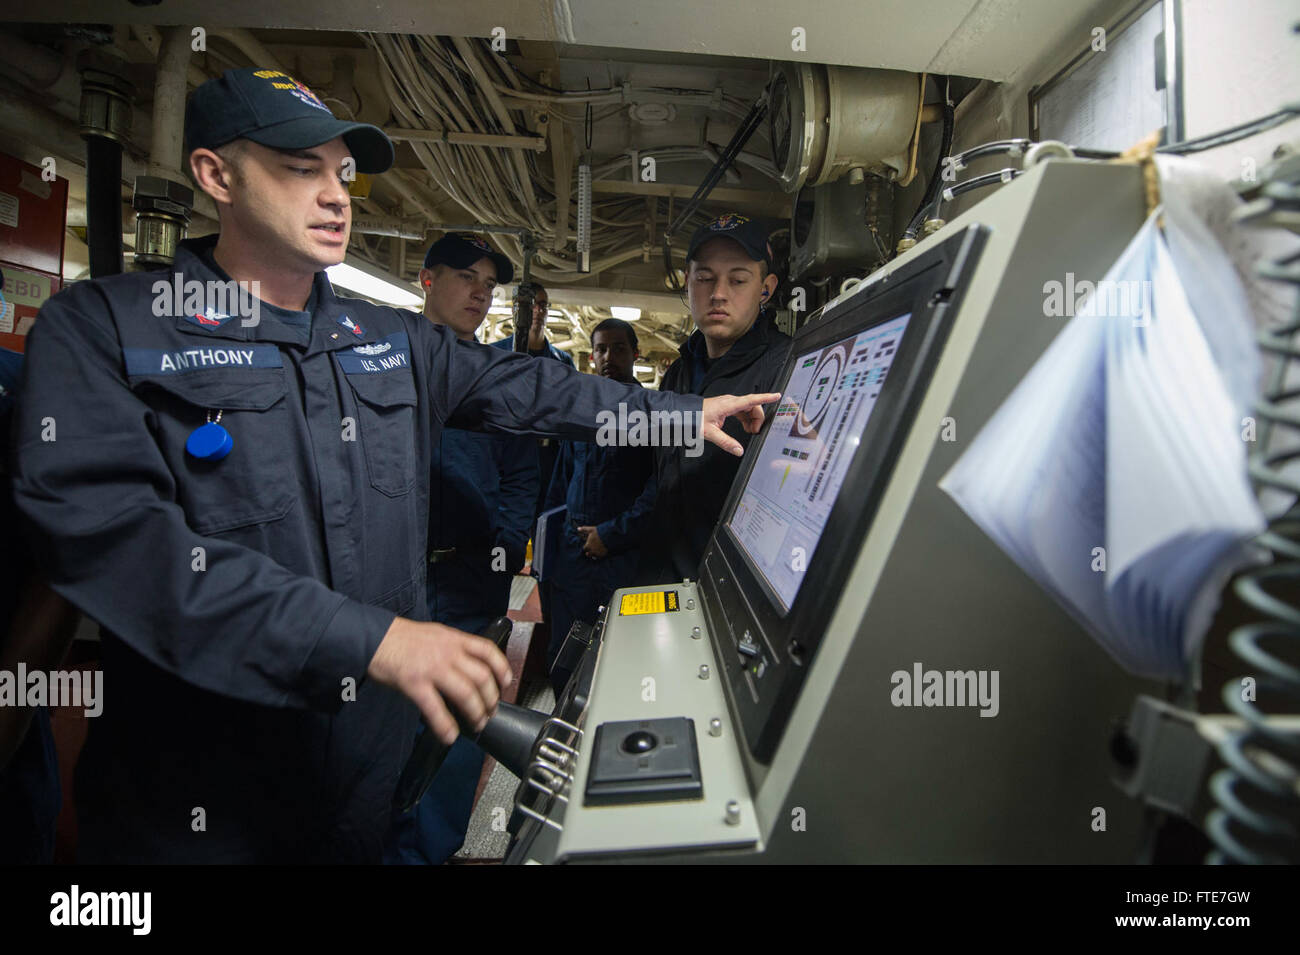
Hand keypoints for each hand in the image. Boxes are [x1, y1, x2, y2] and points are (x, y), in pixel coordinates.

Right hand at [367, 617, 512, 744]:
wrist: (374, 638)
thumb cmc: (402, 639)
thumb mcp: (436, 635)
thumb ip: (454, 649)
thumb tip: (469, 668)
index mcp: (454, 639)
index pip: (488, 651)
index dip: (502, 669)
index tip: (505, 683)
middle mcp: (447, 652)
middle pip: (482, 678)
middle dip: (490, 700)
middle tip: (489, 711)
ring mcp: (432, 668)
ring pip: (466, 694)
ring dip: (475, 713)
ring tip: (476, 724)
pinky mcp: (415, 683)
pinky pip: (436, 709)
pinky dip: (446, 726)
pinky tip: (449, 735)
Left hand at [577, 525, 607, 558]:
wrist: (609, 536)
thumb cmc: (599, 532)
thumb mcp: (591, 529)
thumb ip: (584, 529)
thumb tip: (578, 528)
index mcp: (588, 545)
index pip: (584, 548)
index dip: (586, 547)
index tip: (588, 545)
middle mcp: (592, 550)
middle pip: (588, 554)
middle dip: (589, 552)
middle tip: (591, 550)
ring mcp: (597, 553)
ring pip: (594, 556)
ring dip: (594, 555)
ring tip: (595, 552)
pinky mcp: (603, 554)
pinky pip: (600, 557)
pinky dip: (599, 556)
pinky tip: (600, 553)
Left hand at [700, 393, 781, 455]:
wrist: (684, 412)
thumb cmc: (694, 418)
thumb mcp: (709, 433)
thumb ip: (725, 442)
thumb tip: (739, 451)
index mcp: (729, 405)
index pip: (751, 400)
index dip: (765, 398)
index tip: (777, 396)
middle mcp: (731, 401)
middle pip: (753, 406)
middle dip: (758, 418)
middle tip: (755, 432)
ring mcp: (729, 403)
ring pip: (749, 409)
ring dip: (753, 420)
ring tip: (751, 432)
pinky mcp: (727, 407)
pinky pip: (743, 411)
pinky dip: (747, 419)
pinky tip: (746, 428)